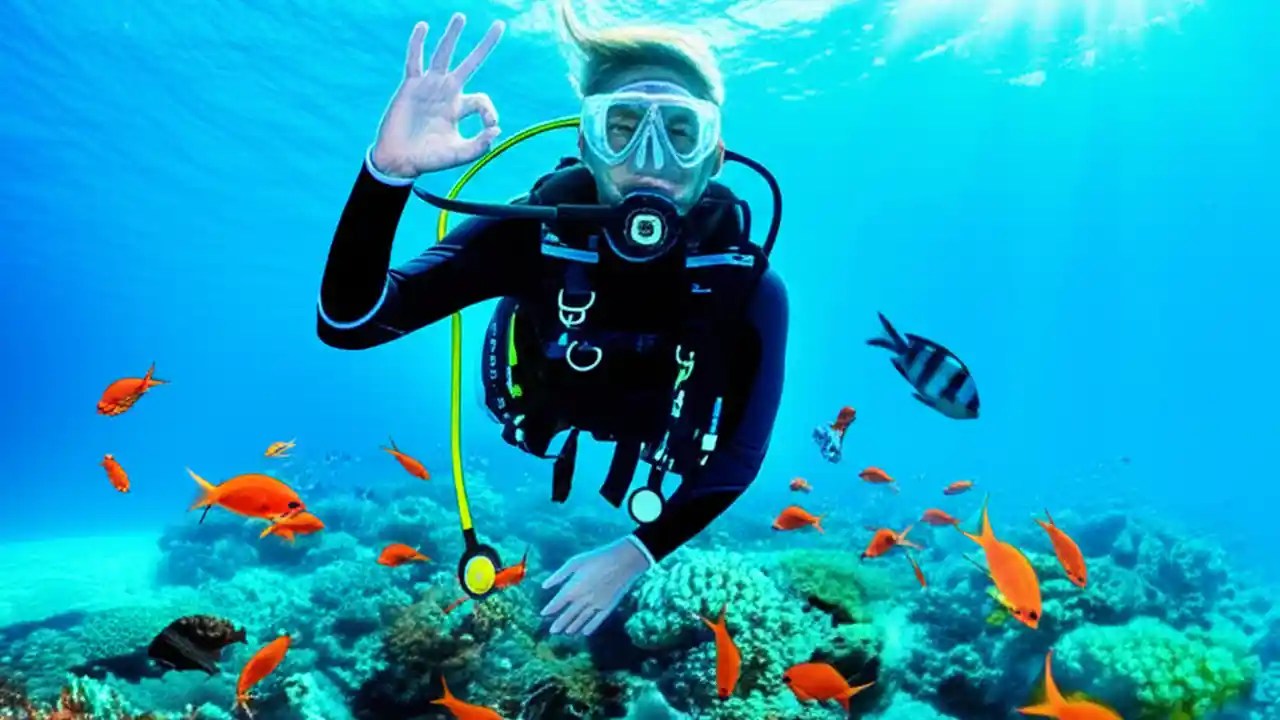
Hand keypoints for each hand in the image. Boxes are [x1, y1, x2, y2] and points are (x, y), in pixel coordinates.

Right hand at [370, 13, 504, 179]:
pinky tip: (423, 27)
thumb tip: (497, 130)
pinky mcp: (411, 85)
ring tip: (461, 17)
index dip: (490, 111)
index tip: (491, 125)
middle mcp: (447, 93)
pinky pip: (415, 60)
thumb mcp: (459, 154)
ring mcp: (429, 87)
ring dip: (452, 36)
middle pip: (470, 64)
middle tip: (500, 25)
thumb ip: (479, 145)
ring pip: (443, 55)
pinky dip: (418, 43)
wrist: (400, 160)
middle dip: (484, 46)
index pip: (482, 100)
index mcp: (459, 108)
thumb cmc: (429, 159)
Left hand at [540, 536, 653, 635]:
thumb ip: (559, 575)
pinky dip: (590, 627)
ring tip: (566, 633)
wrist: (623, 561)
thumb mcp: (575, 562)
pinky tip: (585, 632)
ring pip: (581, 620)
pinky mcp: (608, 607)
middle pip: (568, 614)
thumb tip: (544, 586)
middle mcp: (583, 599)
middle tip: (552, 631)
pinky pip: (597, 621)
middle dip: (559, 623)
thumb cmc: (597, 558)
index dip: (550, 609)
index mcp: (574, 587)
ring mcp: (596, 605)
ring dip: (572, 627)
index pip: (558, 602)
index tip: (543, 614)